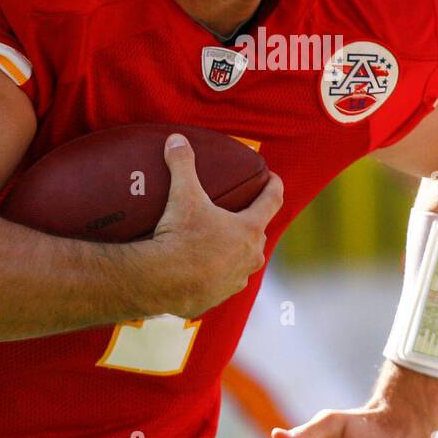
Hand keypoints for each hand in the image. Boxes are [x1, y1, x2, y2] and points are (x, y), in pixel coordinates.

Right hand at [147, 134, 282, 316]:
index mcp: (249, 229)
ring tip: (218, 242)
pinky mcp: (218, 297)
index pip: (272, 200)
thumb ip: (183, 165)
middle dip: (251, 221)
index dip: (274, 185)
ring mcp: (236, 280)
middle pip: (258, 233)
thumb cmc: (181, 237)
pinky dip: (215, 273)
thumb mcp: (183, 196)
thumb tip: (177, 139)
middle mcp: (250, 256)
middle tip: (238, 210)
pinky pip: (222, 282)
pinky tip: (201, 269)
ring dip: (235, 251)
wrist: (163, 282)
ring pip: (243, 261)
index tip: (273, 176)